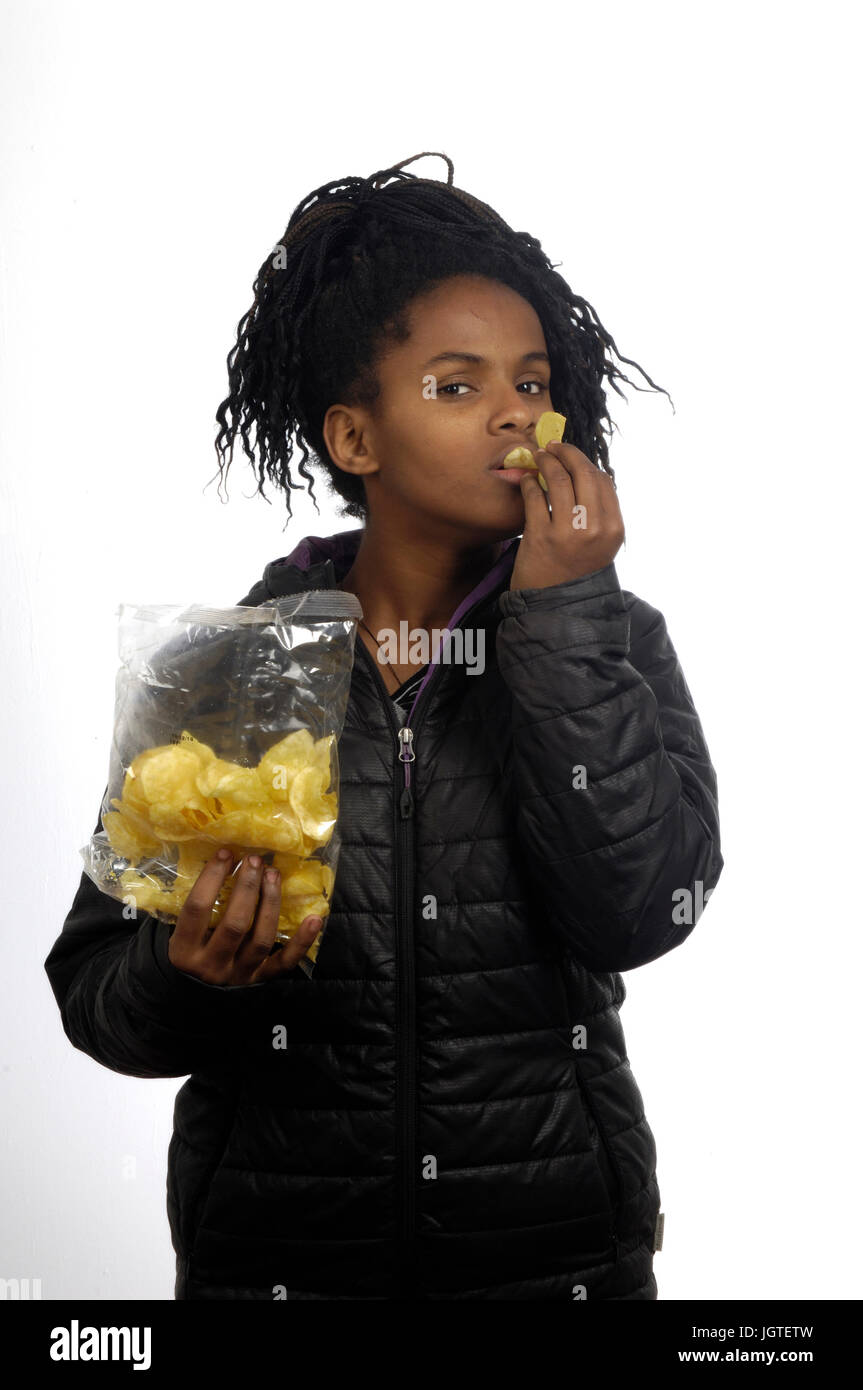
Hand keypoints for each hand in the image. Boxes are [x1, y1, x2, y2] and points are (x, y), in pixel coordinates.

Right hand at [167, 849, 321, 985]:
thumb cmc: (190, 953)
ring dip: (270, 903)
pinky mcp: (260, 980)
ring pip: (260, 939)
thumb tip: (222, 861)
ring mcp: (238, 975)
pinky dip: (302, 941)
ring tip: (273, 875)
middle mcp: (212, 965)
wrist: (195, 997)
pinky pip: (284, 962)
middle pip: (234, 923)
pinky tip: (314, 919)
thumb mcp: (181, 935)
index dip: (212, 877)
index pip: (198, 909)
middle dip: (247, 887)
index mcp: (184, 951)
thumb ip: (198, 908)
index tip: (227, 853)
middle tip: (255, 861)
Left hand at [508, 440, 625, 591]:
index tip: (571, 456)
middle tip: (553, 446)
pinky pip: (535, 495)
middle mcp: (595, 529)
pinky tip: (527, 480)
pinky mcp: (540, 535)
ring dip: (546, 461)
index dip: (585, 463)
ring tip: (538, 457)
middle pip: (583, 472)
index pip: (603, 481)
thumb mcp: (601, 545)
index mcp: (614, 529)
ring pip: (559, 478)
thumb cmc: (576, 571)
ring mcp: (567, 532)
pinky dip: (530, 482)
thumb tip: (588, 472)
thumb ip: (600, 513)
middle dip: (566, 453)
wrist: (555, 606)